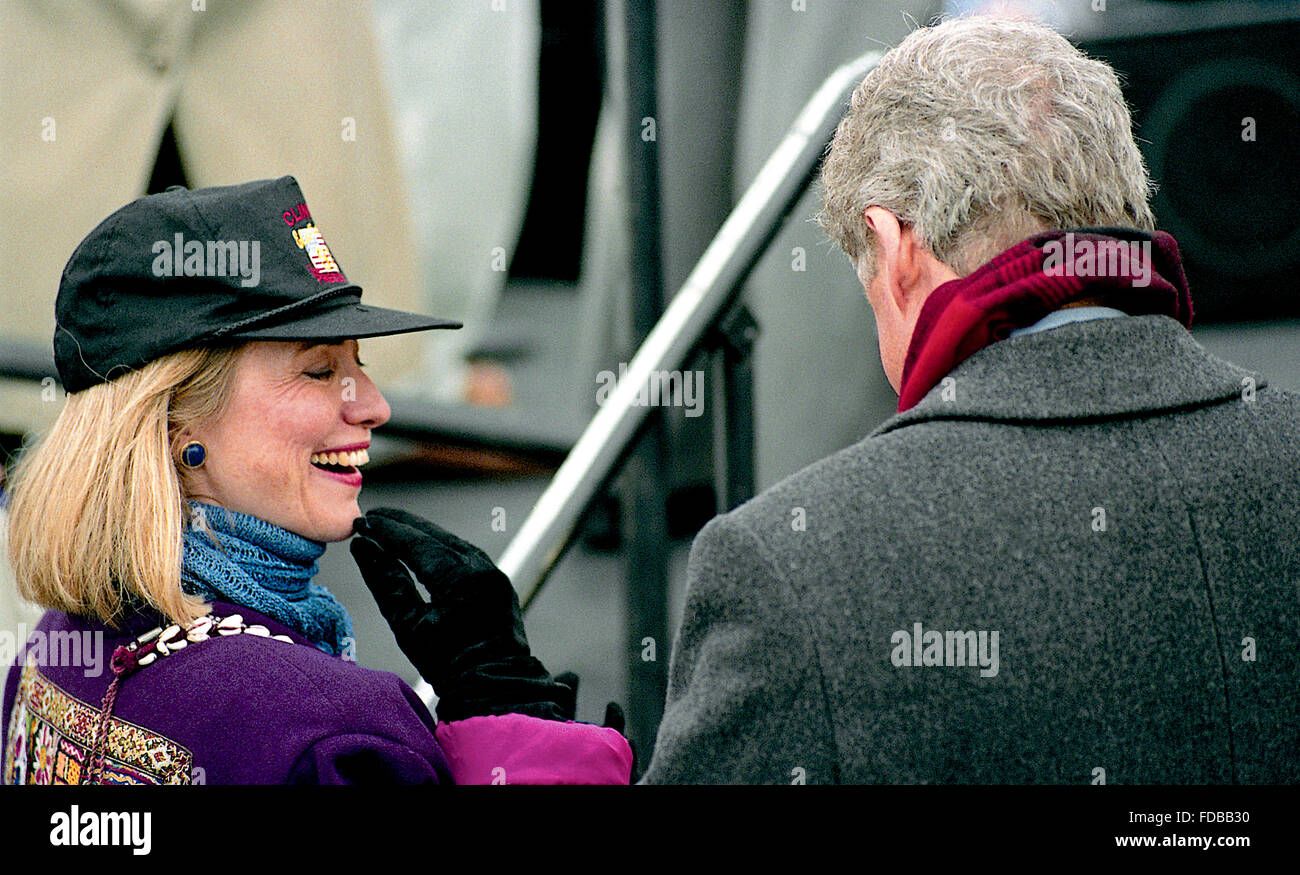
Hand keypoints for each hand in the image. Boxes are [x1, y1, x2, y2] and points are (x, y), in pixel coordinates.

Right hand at [349, 507, 574, 722]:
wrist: (493, 685)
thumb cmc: (447, 663)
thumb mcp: (407, 624)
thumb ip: (385, 581)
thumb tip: (363, 547)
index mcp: (458, 578)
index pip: (414, 542)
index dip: (386, 530)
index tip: (362, 521)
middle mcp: (480, 567)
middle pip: (433, 535)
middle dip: (401, 524)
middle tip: (371, 517)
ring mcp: (492, 571)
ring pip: (450, 540)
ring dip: (421, 532)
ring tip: (391, 527)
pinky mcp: (496, 578)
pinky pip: (464, 552)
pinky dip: (440, 545)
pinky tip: (422, 545)